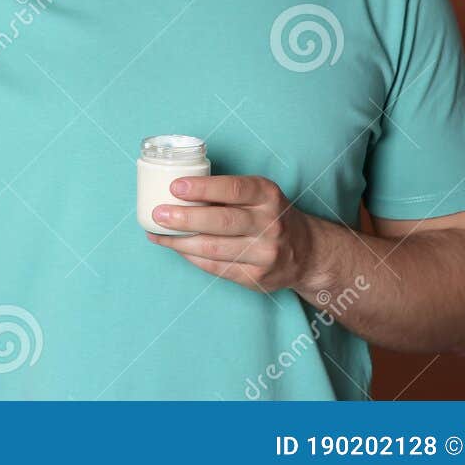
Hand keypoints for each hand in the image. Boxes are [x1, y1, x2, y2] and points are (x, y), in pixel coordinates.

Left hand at [146, 174, 322, 294]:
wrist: (307, 252)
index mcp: (267, 196)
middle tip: (158, 214)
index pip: (233, 189)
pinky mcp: (257, 277)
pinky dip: (192, 257)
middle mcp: (270, 224)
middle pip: (222, 222)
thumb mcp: (260, 195)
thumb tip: (175, 190)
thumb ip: (227, 192)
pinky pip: (216, 267)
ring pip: (214, 249)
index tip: (175, 187)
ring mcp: (265, 254)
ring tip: (157, 233)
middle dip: (185, 218)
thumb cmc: (269, 215)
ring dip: (180, 242)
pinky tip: (176, 248)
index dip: (202, 188)